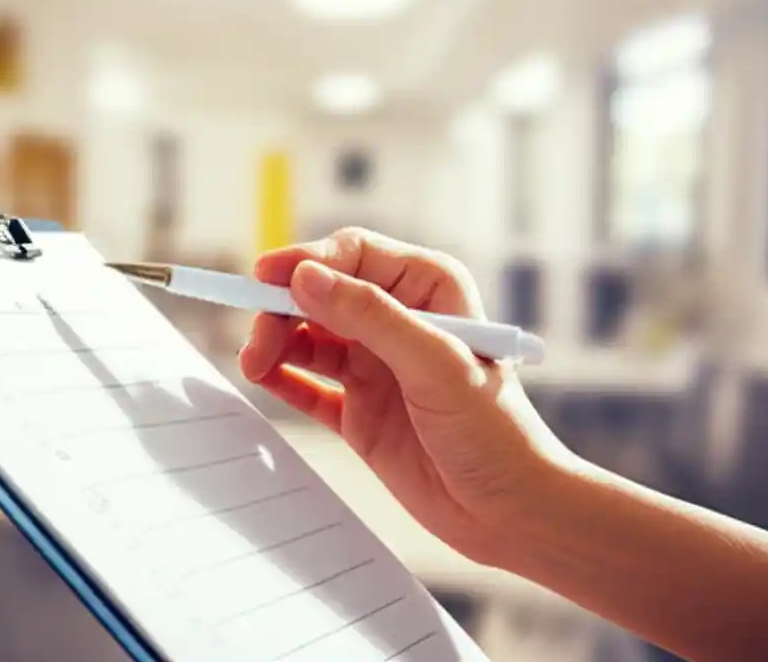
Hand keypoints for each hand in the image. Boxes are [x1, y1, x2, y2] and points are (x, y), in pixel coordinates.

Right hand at [239, 228, 574, 564]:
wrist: (512, 513)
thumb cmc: (496, 433)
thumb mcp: (435, 366)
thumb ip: (370, 317)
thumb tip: (304, 277)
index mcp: (428, 289)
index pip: (353, 255)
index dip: (306, 262)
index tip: (264, 277)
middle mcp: (399, 320)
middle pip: (320, 294)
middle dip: (283, 310)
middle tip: (259, 341)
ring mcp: (376, 365)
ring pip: (307, 336)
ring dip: (276, 343)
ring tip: (256, 364)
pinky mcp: (360, 409)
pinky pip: (307, 383)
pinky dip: (282, 377)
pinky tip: (264, 376)